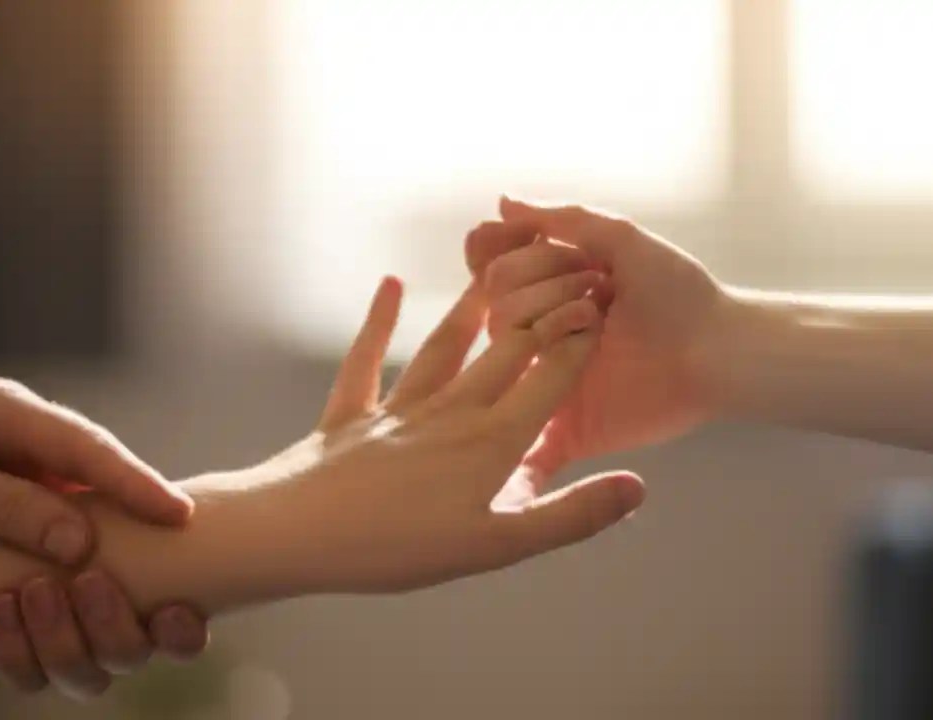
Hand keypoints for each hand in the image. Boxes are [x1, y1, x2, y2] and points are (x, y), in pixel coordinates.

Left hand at [0, 376, 206, 696]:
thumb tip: (77, 541)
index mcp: (3, 412)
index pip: (89, 449)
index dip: (138, 484)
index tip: (181, 516)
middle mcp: (12, 434)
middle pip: (91, 470)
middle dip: (132, 502)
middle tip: (174, 533)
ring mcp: (1, 459)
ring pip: (69, 495)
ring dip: (94, 527)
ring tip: (126, 557)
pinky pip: (38, 514)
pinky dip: (57, 541)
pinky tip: (68, 565)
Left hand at [263, 276, 644, 592]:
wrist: (295, 535)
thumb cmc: (398, 548)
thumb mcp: (496, 545)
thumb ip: (569, 515)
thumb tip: (638, 488)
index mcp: (490, 442)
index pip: (550, 380)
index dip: (581, 342)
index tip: (607, 306)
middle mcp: (449, 412)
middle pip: (505, 352)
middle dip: (542, 313)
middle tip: (568, 275)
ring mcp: (395, 411)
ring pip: (443, 348)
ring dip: (473, 309)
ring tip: (497, 271)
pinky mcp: (348, 418)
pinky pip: (366, 362)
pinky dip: (377, 323)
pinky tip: (388, 285)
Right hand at [464, 196, 727, 469]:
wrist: (719, 350)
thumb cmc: (678, 293)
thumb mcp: (623, 239)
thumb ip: (564, 219)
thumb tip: (504, 201)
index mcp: (550, 293)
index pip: (493, 269)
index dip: (504, 253)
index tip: (530, 241)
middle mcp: (541, 337)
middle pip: (495, 305)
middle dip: (540, 285)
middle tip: (595, 290)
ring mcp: (549, 384)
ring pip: (499, 354)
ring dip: (546, 325)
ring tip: (592, 325)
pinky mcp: (567, 431)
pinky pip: (524, 451)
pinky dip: (512, 459)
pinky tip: (510, 410)